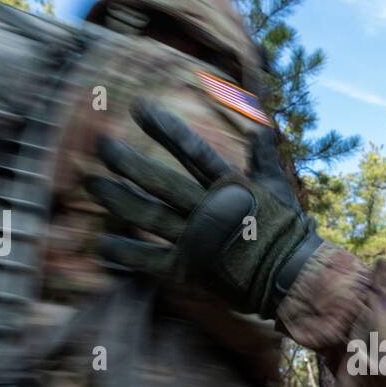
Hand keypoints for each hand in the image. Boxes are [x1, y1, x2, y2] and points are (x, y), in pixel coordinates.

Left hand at [85, 100, 321, 317]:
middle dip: (128, 163)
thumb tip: (263, 126)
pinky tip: (103, 243)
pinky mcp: (190, 270)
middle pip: (160, 182)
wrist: (292, 278)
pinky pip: (151, 260)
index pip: (193, 151)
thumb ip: (265, 156)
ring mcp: (196, 241)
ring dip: (118, 200)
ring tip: (93, 185)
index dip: (166, 129)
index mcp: (230, 187)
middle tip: (102, 147)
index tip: (139, 109)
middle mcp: (208, 211)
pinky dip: (127, 252)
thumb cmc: (288, 231)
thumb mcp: (279, 187)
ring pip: (149, 216)